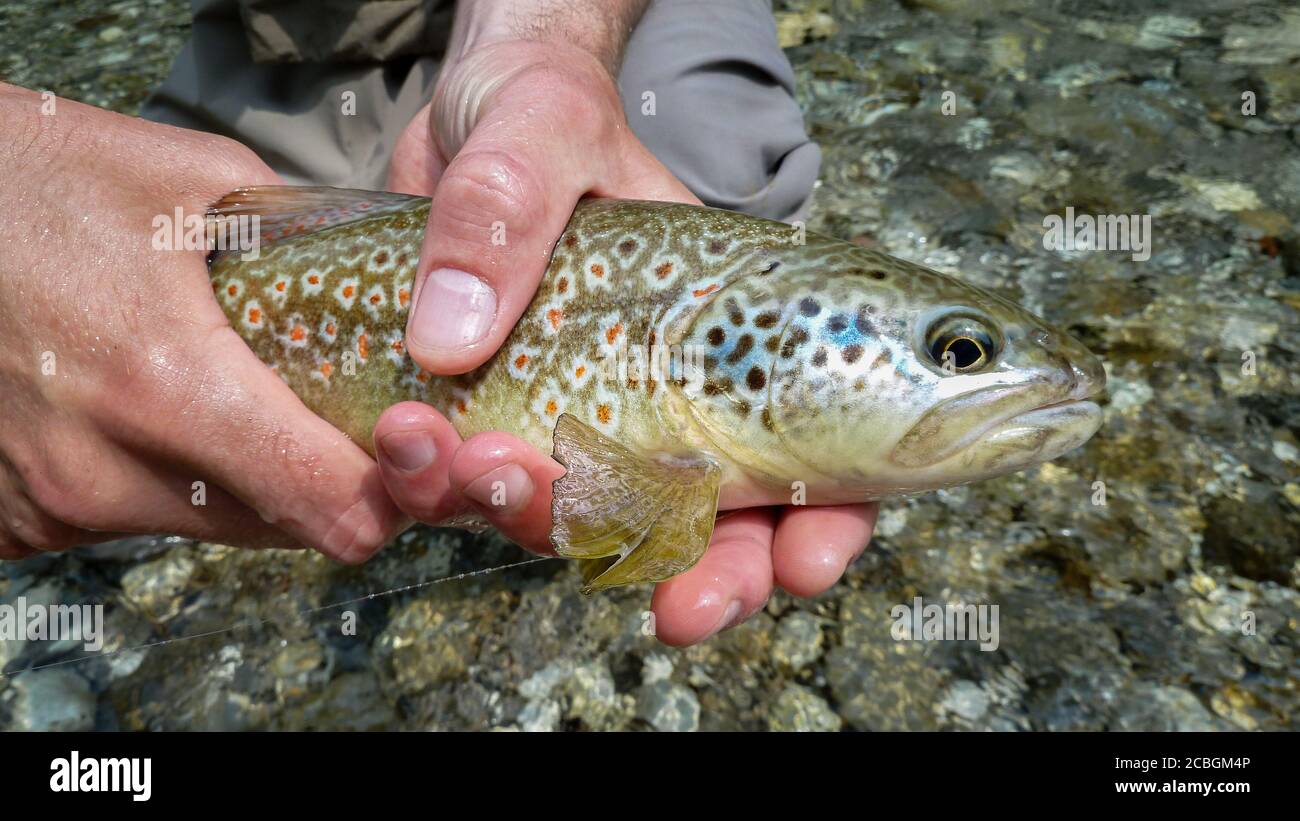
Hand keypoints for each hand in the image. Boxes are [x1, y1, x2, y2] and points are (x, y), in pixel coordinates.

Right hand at [0, 84, 406, 561]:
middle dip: (324, 482)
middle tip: (333, 415)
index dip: (392, 492)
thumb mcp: (189, 178)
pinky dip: (163, 483)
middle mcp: (102, 471)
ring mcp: (48, 505)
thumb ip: (301, 239)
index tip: (410, 454)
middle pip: (279, 528)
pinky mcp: (9, 520)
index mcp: (163, 383)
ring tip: (232, 397)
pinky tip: (149, 413)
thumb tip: (384, 279)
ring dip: (244, 483)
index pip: (328, 507)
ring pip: (209, 530)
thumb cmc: (31, 179)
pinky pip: (132, 521)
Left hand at [377, 35, 878, 643]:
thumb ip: (507, 213)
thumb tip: (452, 340)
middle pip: (722, 517)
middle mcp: (668, 385)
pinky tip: (414, 455)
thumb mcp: (541, 127)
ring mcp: (582, 406)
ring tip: (483, 475)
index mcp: (727, 325)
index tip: (804, 565)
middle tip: (684, 614)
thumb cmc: (541, 103)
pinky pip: (489, 477)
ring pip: (598, 516)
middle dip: (712, 578)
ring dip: (552, 527)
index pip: (813, 439)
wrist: (461, 108)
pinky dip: (451, 486)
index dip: (826, 517)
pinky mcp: (500, 408)